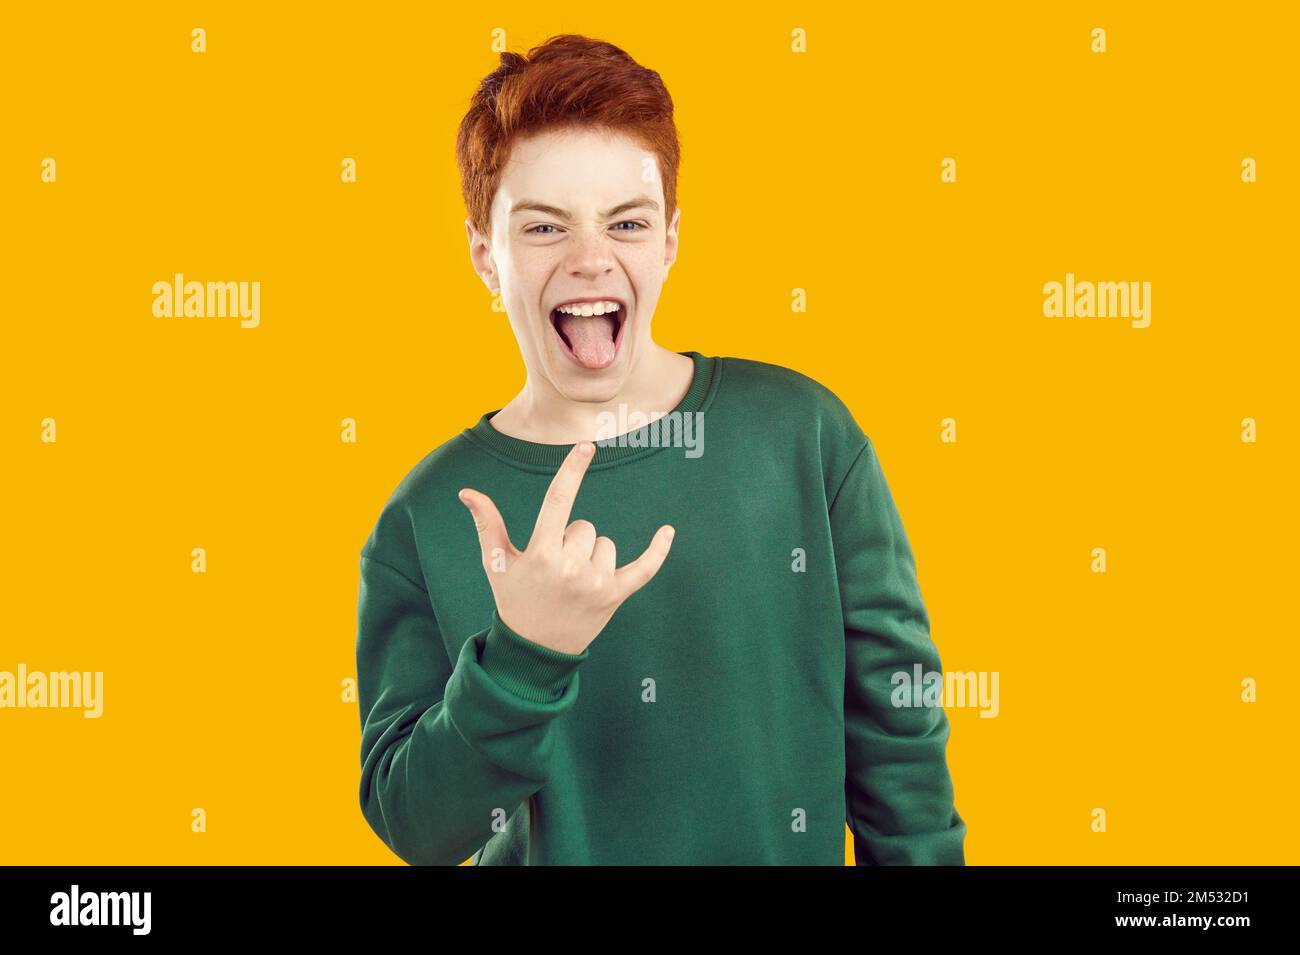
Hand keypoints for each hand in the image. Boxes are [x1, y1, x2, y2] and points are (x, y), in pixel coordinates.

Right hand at [457, 440, 674, 654]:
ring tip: (573, 583)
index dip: (573, 470)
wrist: (535, 652)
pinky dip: (657, 551)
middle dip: (570, 541)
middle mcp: (571, 567)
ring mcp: (597, 583)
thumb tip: (467, 492)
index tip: (586, 446)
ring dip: (592, 556)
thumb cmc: (514, 601)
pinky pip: (644, 567)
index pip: (560, 500)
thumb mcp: (498, 564)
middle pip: (584, 526)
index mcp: (541, 554)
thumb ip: (488, 525)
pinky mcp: (616, 596)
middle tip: (555, 571)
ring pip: (606, 544)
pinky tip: (668, 530)